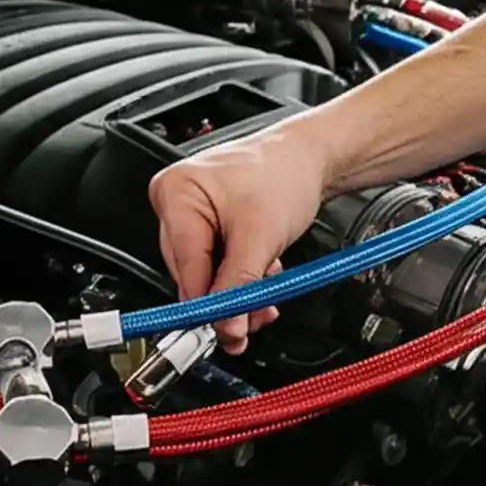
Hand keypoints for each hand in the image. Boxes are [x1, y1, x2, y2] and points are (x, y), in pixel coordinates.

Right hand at [148, 122, 331, 353]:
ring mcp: (190, 212)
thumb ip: (239, 285)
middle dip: (226, 300)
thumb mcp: (261, 235)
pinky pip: (216, 261)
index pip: (185, 265)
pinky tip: (260, 282)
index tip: (225, 330)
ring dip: (236, 293)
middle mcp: (174, 201)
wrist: (310, 155)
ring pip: (206, 272)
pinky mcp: (207, 221)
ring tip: (262, 303)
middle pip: (192, 272)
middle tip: (250, 320)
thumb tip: (225, 325)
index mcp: (175, 193)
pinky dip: (240, 278)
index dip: (208, 303)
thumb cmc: (284, 172)